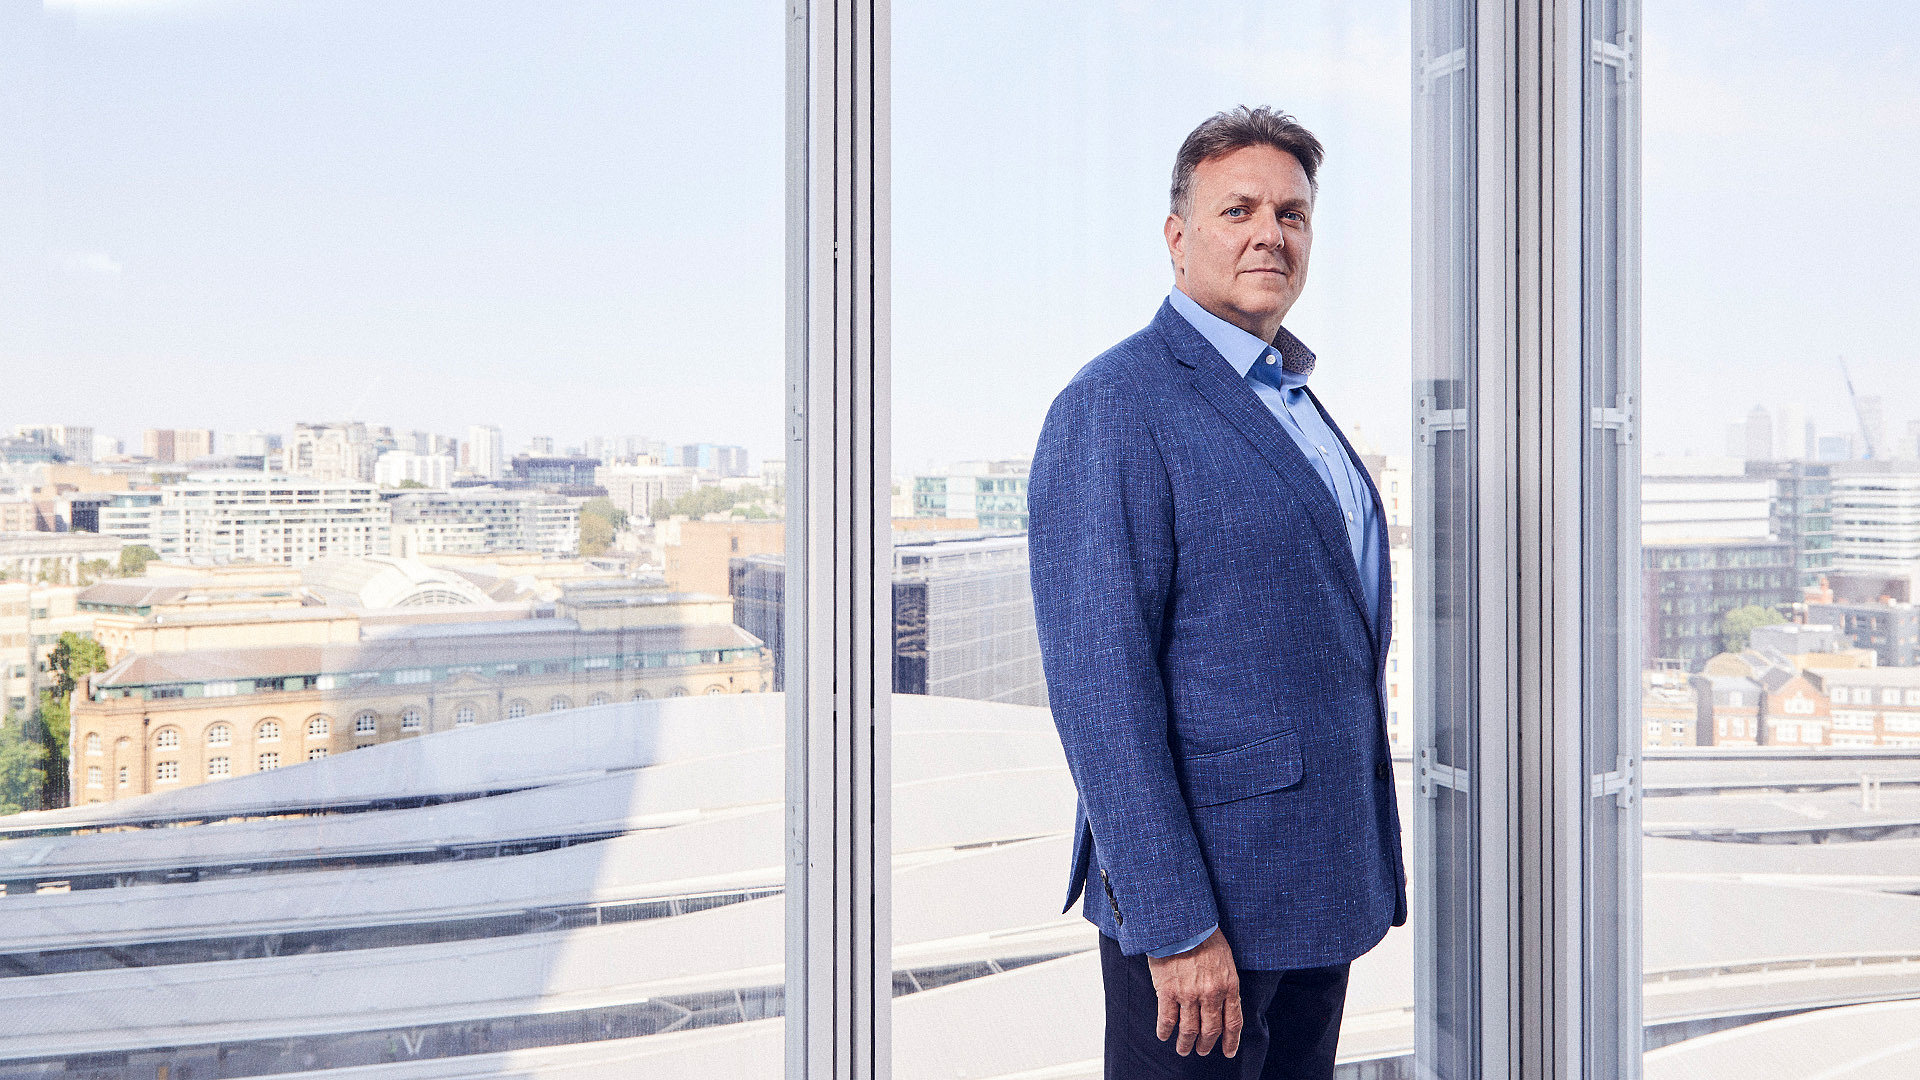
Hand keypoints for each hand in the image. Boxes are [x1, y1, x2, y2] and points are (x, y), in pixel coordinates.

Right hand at [1146, 927, 1242, 1057]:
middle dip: (1206, 1044)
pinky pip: (1167, 1019)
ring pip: (1189, 1030)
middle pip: (1211, 1030)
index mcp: (1229, 985)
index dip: (1231, 1041)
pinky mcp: (1168, 991)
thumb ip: (1226, 982)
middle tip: (1202, 1050)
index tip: (1228, 1051)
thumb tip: (1224, 1001)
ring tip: (1183, 1049)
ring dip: (1186, 1043)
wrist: (1181, 923)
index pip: (1233, 1021)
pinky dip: (1165, 1031)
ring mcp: (1189, 994)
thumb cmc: (1204, 935)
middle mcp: (1211, 994)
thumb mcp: (1225, 959)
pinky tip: (1164, 1035)